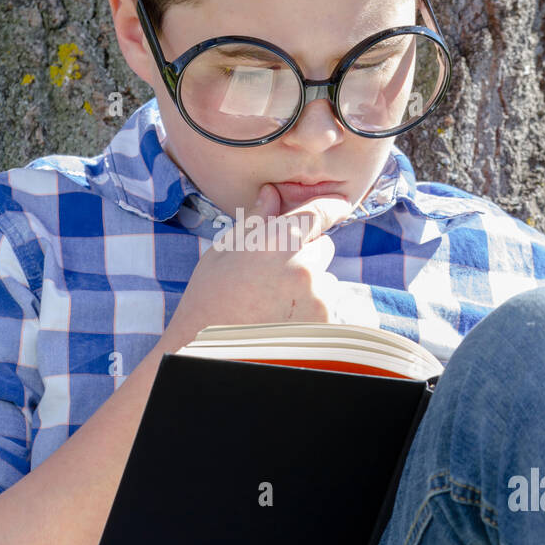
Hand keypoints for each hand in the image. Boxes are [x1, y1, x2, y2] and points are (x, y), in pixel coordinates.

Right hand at [160, 184, 377, 348]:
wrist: (206, 352)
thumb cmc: (208, 300)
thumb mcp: (224, 252)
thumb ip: (254, 220)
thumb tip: (271, 193)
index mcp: (276, 242)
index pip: (317, 213)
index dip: (331, 206)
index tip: (338, 204)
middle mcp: (302, 267)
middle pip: (323, 248)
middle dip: (307, 255)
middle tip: (274, 276)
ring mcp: (316, 298)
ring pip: (325, 281)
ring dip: (310, 287)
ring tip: (274, 304)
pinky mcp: (322, 324)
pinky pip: (326, 308)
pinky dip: (311, 313)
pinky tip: (281, 320)